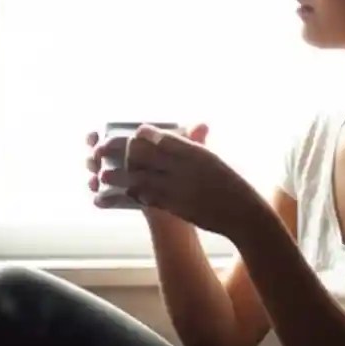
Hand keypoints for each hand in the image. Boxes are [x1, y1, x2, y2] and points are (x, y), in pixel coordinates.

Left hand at [99, 124, 266, 240]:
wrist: (242, 212)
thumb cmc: (228, 183)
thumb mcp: (211, 159)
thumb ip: (192, 145)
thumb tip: (175, 133)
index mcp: (195, 151)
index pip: (162, 137)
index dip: (143, 134)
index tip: (133, 133)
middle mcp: (185, 167)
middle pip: (145, 154)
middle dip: (120, 151)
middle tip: (102, 151)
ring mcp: (180, 188)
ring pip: (141, 178)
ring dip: (119, 176)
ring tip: (102, 176)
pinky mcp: (177, 207)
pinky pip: (149, 199)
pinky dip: (133, 195)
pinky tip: (124, 194)